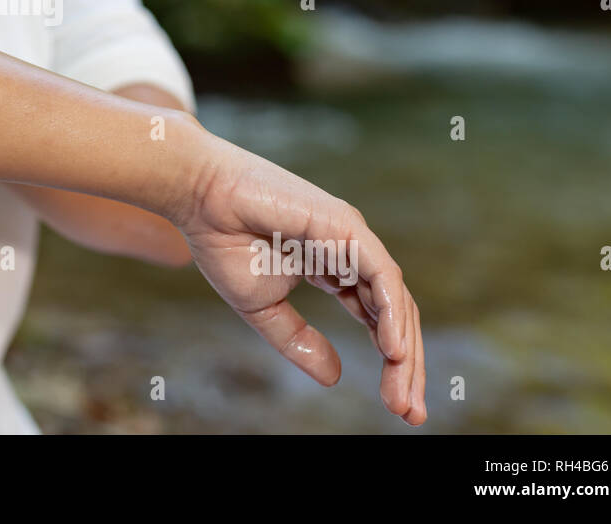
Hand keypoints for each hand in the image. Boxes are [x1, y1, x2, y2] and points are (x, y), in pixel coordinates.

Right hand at [180, 139, 426, 424]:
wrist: (201, 197)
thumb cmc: (224, 242)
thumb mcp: (263, 307)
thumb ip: (298, 340)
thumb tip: (336, 378)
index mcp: (334, 267)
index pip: (377, 317)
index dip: (391, 361)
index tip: (397, 408)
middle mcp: (352, 251)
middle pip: (394, 314)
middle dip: (406, 366)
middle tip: (410, 413)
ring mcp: (352, 236)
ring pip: (396, 299)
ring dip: (405, 350)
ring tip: (402, 395)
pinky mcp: (346, 226)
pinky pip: (382, 275)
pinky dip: (391, 314)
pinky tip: (394, 352)